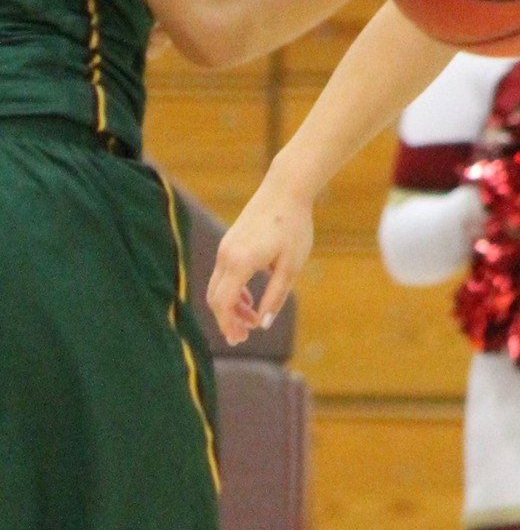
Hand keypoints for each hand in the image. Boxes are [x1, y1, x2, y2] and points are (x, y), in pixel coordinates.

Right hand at [206, 168, 313, 345]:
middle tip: (242, 337)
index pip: (224, 303)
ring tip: (250, 321)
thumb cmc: (293, 227)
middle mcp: (226, 255)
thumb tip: (263, 323)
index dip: (228, 324)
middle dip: (226, 320)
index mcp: (239, 263)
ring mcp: (225, 247)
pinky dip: (232, 291)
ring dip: (231, 306)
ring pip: (218, 286)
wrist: (285, 190)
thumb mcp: (290, 267)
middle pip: (216, 297)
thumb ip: (275, 297)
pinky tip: (248, 300)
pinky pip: (224, 274)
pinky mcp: (230, 242)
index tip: (239, 340)